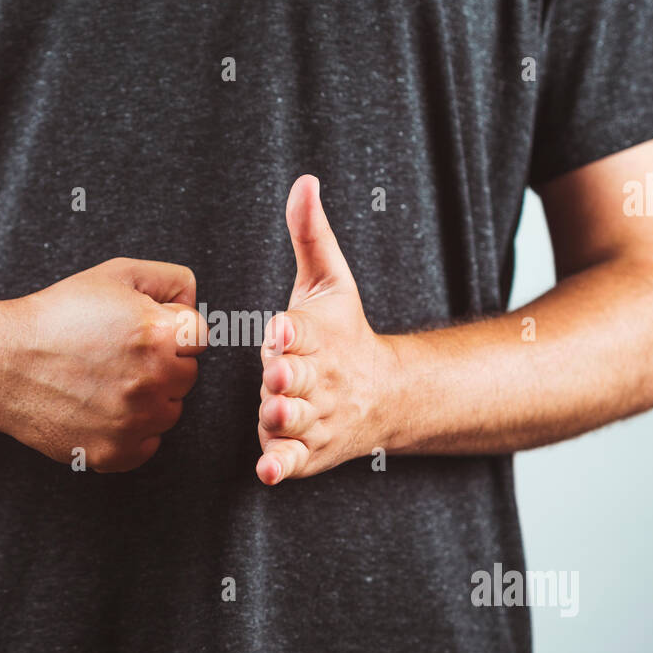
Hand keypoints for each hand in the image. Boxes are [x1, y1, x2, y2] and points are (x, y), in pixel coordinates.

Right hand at [0, 257, 206, 471]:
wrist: (2, 362)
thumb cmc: (57, 315)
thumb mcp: (115, 274)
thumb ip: (171, 281)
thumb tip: (193, 306)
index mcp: (159, 336)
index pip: (198, 337)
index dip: (169, 329)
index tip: (142, 332)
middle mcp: (153, 381)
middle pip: (187, 376)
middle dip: (162, 364)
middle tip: (119, 356)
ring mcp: (135, 421)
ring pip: (169, 412)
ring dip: (149, 399)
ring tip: (106, 381)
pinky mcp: (115, 452)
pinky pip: (147, 445)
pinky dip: (131, 432)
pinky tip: (102, 409)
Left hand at [256, 176, 398, 484]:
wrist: (384, 396)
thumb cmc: (344, 333)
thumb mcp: (331, 282)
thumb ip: (311, 234)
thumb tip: (305, 180)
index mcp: (319, 337)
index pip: (305, 333)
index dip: (292, 333)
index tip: (281, 329)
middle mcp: (319, 380)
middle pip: (299, 380)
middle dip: (288, 378)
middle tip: (277, 375)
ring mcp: (315, 418)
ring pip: (296, 422)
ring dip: (284, 420)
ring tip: (274, 415)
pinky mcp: (307, 452)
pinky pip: (293, 462)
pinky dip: (282, 467)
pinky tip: (268, 471)